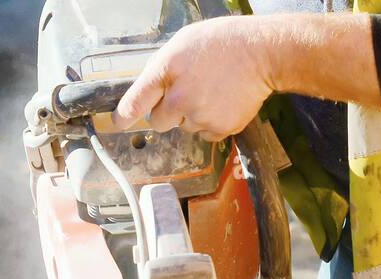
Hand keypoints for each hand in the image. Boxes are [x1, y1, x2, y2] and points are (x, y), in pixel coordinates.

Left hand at [112, 18, 276, 139]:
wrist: (261, 53)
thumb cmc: (222, 43)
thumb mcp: (182, 44)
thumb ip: (162, 67)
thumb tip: (149, 89)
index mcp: (166, 71)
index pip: (135, 101)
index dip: (124, 116)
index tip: (118, 123)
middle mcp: (180, 98)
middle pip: (159, 122)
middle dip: (166, 112)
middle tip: (186, 94)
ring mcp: (200, 116)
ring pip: (185, 127)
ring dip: (192, 116)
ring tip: (212, 92)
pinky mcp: (220, 129)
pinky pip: (206, 134)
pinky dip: (212, 123)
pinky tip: (222, 103)